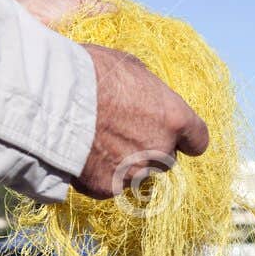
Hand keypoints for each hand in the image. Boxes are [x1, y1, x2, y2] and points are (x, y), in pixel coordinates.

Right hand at [12, 0, 209, 199]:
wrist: (55, 102)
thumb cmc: (92, 73)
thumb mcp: (129, 67)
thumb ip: (147, 90)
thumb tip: (146, 95)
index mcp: (173, 118)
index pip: (198, 140)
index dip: (188, 139)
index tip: (182, 138)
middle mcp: (161, 150)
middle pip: (166, 158)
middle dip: (152, 148)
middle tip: (125, 131)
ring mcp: (136, 173)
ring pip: (139, 173)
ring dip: (127, 162)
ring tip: (100, 140)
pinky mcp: (110, 188)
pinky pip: (112, 183)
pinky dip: (102, 173)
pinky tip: (84, 154)